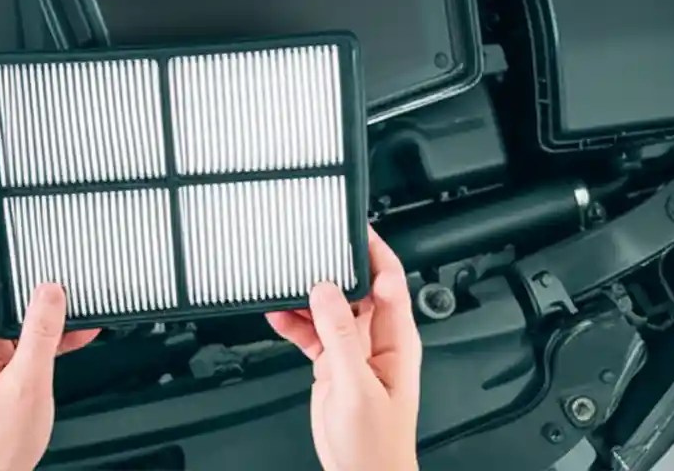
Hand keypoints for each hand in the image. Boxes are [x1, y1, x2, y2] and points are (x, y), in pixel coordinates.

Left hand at [0, 231, 100, 470]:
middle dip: (20, 269)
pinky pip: (23, 340)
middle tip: (43, 250)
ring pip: (11, 314)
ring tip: (71, 291)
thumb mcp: (27, 381)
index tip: (6, 225)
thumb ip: (41, 333)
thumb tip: (50, 291)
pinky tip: (77, 332)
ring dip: (40, 305)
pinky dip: (48, 333)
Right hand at [266, 227, 422, 470]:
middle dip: (333, 267)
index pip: (390, 281)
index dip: (375, 251)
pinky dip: (294, 322)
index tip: (354, 227)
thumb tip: (327, 290)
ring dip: (307, 296)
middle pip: (355, 289)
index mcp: (397, 339)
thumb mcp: (358, 386)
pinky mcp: (332, 365)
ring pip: (328, 308)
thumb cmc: (377, 445)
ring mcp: (353, 352)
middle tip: (308, 248)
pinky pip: (311, 332)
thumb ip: (342, 335)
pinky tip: (277, 312)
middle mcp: (376, 340)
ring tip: (284, 281)